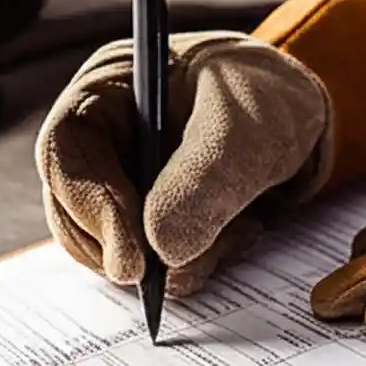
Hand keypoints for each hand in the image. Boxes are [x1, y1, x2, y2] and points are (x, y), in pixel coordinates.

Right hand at [35, 31, 330, 294]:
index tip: (135, 260)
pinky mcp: (143, 221)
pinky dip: (190, 266)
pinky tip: (234, 237)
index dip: (90, 207)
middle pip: (73, 210)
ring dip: (171, 262)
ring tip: (234, 234)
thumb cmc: (270, 97)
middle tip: (179, 273)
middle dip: (130, 248)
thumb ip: (208, 176)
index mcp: (108, 92)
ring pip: (108, 247)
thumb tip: (162, 246)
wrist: (301, 122)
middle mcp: (100, 139)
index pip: (65, 150)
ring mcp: (117, 182)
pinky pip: (146, 263)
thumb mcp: (253, 125)